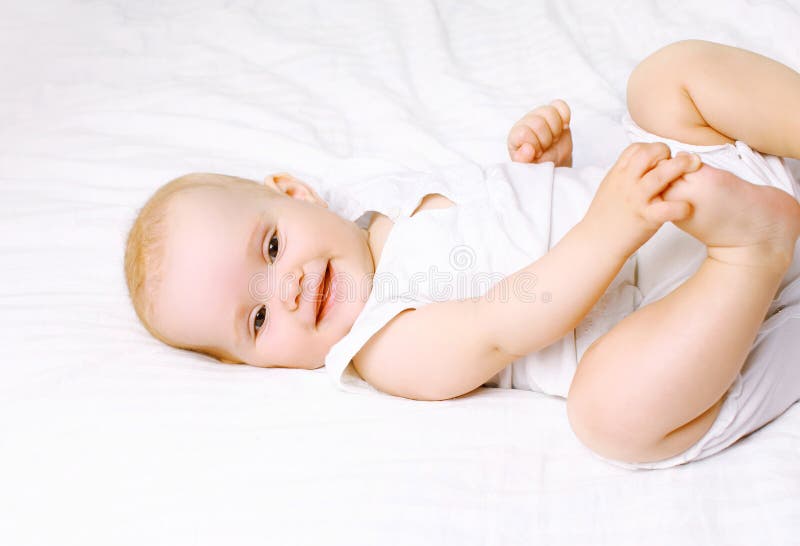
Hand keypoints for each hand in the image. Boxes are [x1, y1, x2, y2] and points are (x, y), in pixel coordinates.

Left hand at [507, 99, 572, 166]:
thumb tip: (527, 149)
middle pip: (538, 123)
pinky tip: (562, 128)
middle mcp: (526, 122)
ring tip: (553, 139)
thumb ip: (523, 160)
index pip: (524, 133)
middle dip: (546, 139)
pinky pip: (560, 105)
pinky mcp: (555, 112)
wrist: (553, 163)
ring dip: (555, 130)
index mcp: (515, 136)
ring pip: (550, 112)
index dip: (535, 145)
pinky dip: (564, 116)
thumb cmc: (538, 165)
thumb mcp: (528, 168)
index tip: (537, 153)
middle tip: (546, 147)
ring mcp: (540, 115)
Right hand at [583, 142, 701, 257]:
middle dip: (666, 152)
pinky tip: (686, 207)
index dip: (652, 149)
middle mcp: (626, 183)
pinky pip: (668, 208)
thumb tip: (641, 162)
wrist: (596, 243)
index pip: (636, 148)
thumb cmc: (604, 217)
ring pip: (661, 175)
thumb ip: (625, 173)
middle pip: (648, 153)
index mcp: (617, 174)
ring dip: (681, 166)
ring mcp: (636, 200)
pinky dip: (681, 207)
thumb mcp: (610, 187)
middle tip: (677, 162)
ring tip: (694, 166)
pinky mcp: (646, 218)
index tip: (660, 158)